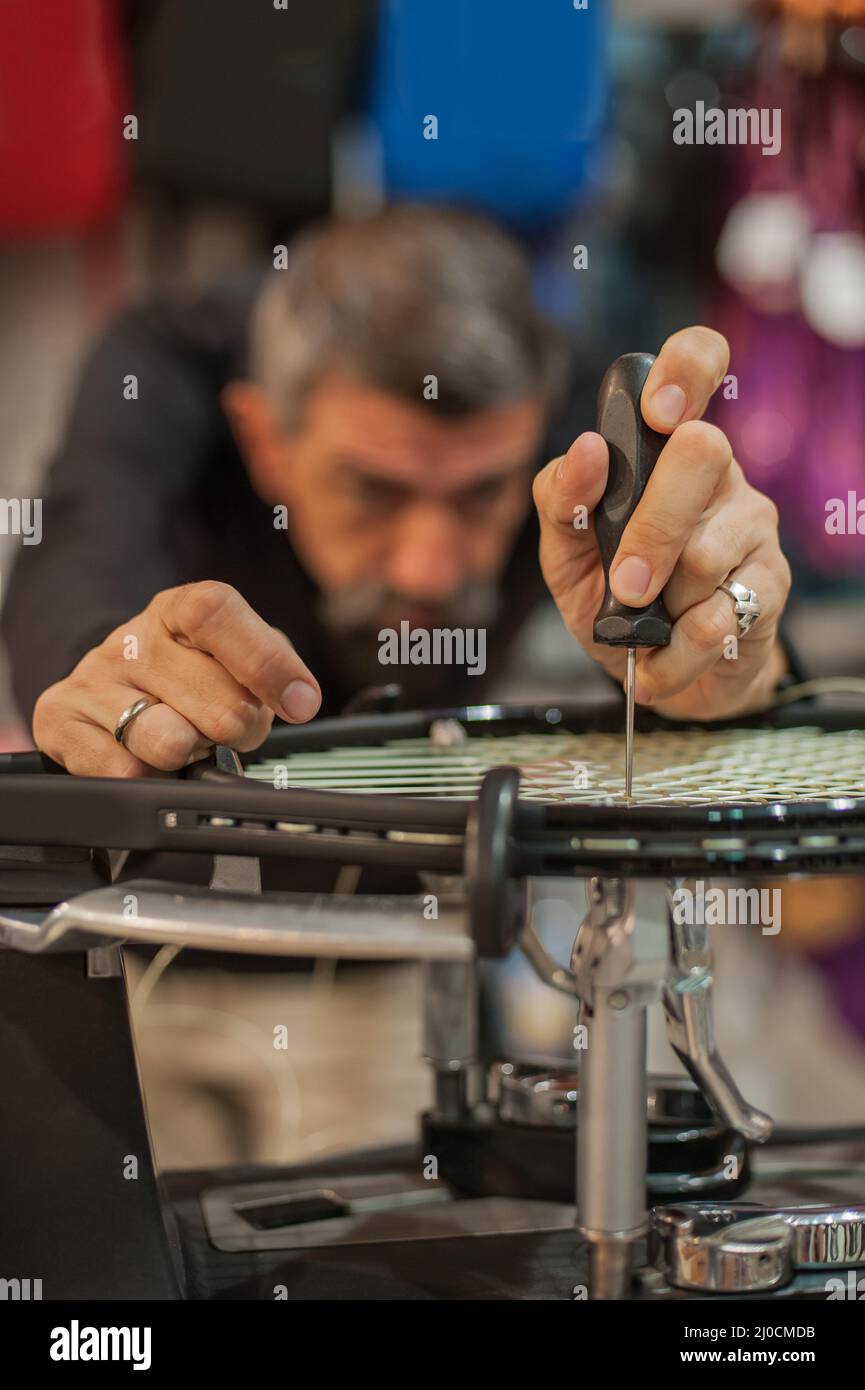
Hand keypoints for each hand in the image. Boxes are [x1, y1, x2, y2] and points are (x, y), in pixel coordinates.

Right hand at [32, 581, 320, 775]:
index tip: (299, 704)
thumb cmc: (192, 675)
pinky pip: (126, 772)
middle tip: (227, 729)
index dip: (264, 663)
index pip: (215, 613)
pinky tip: (149, 760)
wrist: (114, 689)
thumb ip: (274, 666)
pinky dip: (152, 779)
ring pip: (169, 741)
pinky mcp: (60, 720)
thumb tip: (300, 700)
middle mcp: (132, 638)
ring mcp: (92, 678)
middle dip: (239, 730)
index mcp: (180, 608)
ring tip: (185, 740)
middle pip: (216, 703)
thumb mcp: (240, 656)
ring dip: (192, 756)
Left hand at [533, 327, 791, 719]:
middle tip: (626, 583)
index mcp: (663, 447)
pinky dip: (680, 645)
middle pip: (703, 451)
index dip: (684, 369)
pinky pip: (720, 610)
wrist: (654, 670)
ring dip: (662, 600)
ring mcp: (751, 523)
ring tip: (648, 621)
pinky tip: (670, 649)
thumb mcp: (564, 551)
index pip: (697, 362)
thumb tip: (586, 451)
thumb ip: (559, 500)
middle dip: (652, 528)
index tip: (657, 414)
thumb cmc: (612, 598)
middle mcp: (716, 472)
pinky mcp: (769, 582)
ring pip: (706, 547)